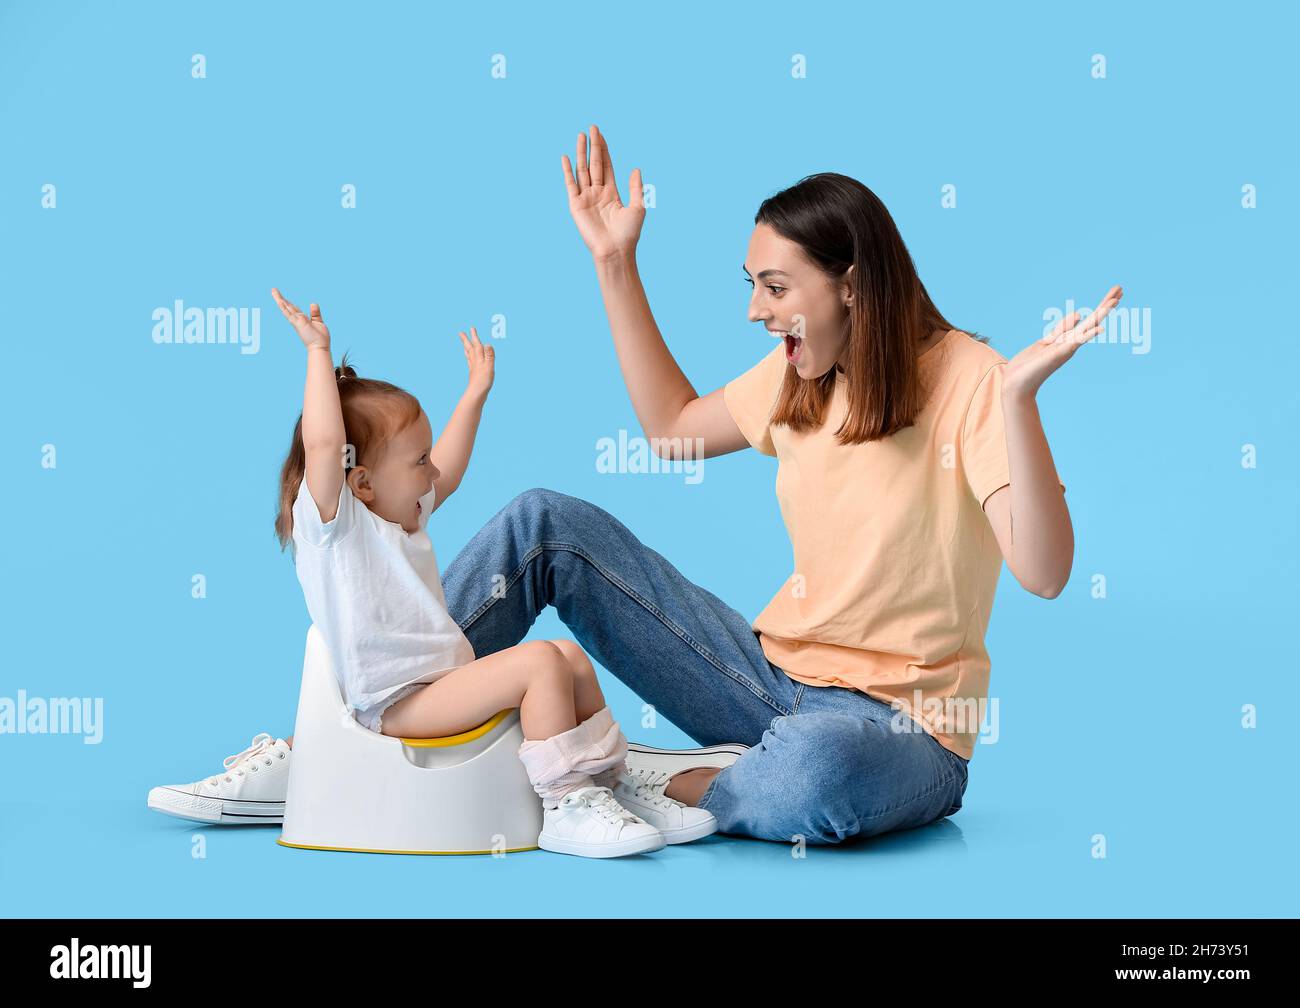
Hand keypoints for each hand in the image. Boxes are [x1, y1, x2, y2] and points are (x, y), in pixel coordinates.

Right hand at [271, 288, 329, 349]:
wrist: (320, 347)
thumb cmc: (319, 338)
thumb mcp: (318, 322)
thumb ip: (315, 313)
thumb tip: (313, 303)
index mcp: (301, 319)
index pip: (294, 309)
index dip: (288, 303)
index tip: (282, 298)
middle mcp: (297, 320)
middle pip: (288, 307)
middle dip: (280, 298)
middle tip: (273, 290)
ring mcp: (297, 321)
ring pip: (286, 308)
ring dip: (279, 299)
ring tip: (273, 291)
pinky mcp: (298, 323)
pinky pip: (290, 313)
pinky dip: (285, 307)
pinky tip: (280, 301)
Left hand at [459, 326, 493, 397]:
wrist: (476, 394)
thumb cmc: (483, 381)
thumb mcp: (489, 367)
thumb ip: (489, 355)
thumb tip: (487, 344)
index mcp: (478, 359)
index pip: (477, 345)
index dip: (474, 336)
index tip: (471, 328)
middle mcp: (475, 362)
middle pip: (469, 348)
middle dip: (466, 340)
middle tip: (461, 333)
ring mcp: (473, 368)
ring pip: (469, 355)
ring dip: (467, 348)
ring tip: (464, 345)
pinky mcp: (474, 374)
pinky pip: (471, 363)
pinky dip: (470, 359)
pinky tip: (471, 361)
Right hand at [561, 124, 644, 261]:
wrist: (615, 251)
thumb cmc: (628, 234)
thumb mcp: (638, 208)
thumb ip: (636, 188)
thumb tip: (636, 168)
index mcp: (612, 193)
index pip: (606, 166)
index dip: (604, 150)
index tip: (601, 135)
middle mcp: (598, 193)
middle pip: (594, 164)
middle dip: (594, 146)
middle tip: (592, 127)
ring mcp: (586, 198)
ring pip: (583, 170)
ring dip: (581, 153)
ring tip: (581, 135)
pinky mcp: (576, 205)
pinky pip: (570, 184)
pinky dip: (567, 171)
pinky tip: (566, 157)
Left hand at [1004, 285, 1122, 397]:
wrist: (1017, 384)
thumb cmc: (1030, 365)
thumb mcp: (1047, 341)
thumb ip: (1061, 329)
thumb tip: (1078, 313)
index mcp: (1067, 339)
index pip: (1089, 319)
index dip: (1101, 305)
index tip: (1115, 291)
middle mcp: (1071, 343)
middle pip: (1092, 320)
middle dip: (1105, 304)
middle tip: (1120, 288)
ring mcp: (1066, 348)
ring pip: (1087, 327)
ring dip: (1101, 314)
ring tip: (1115, 300)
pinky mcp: (1059, 353)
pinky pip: (1075, 342)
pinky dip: (1088, 335)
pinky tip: (1100, 329)